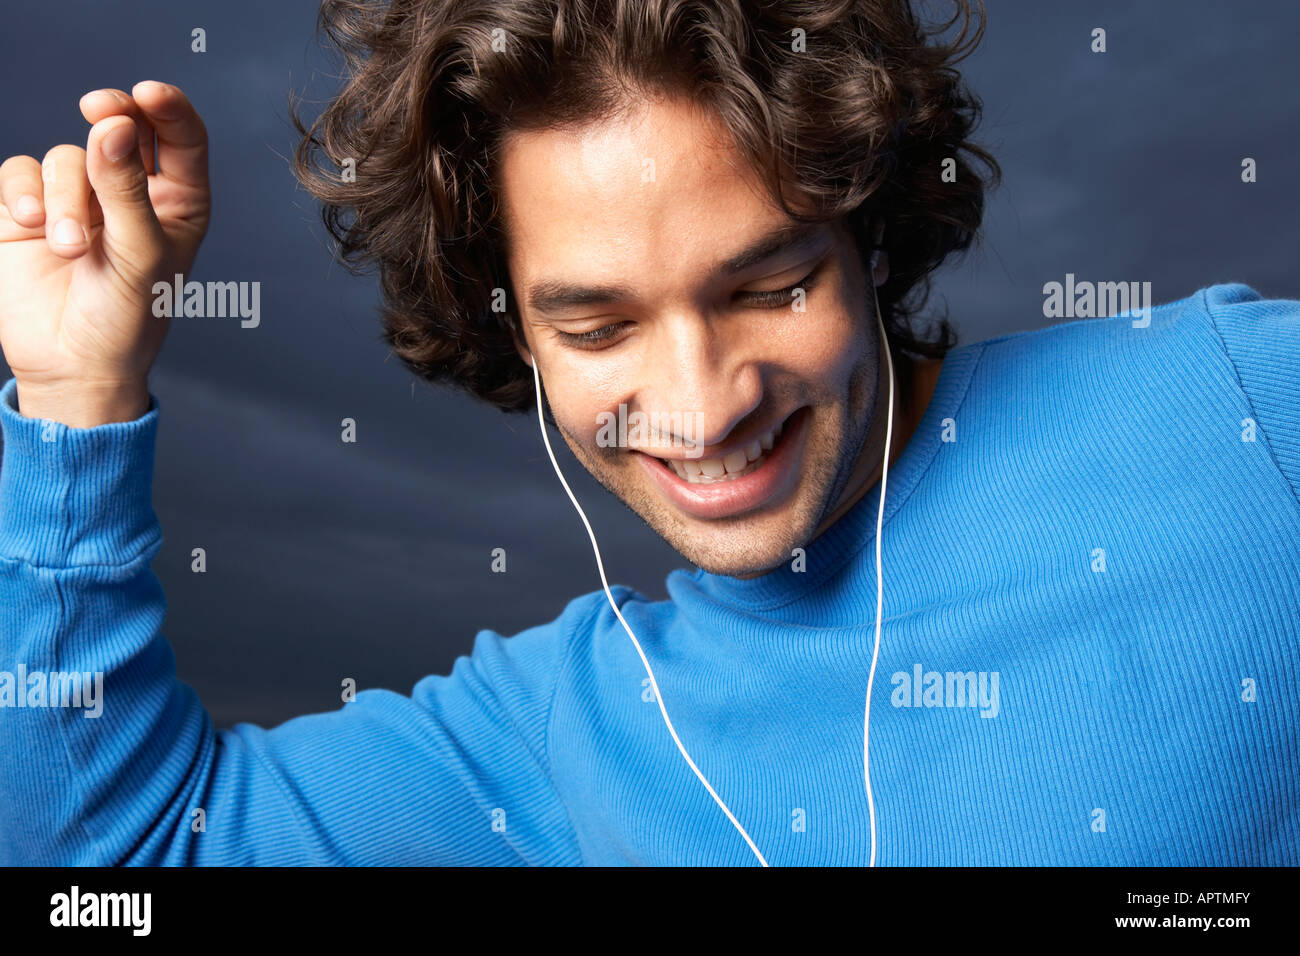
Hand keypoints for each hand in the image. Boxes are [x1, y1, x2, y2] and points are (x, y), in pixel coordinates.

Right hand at [0, 81, 209, 426]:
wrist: (72, 364)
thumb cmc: (125, 319)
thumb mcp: (138, 254)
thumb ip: (126, 189)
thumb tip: (114, 125)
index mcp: (178, 203)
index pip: (181, 139)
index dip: (167, 108)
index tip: (147, 95)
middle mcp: (131, 194)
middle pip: (122, 126)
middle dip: (111, 116)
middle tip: (100, 111)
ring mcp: (80, 200)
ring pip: (68, 156)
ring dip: (65, 195)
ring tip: (70, 247)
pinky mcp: (30, 210)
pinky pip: (21, 172)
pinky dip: (24, 195)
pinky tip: (30, 227)